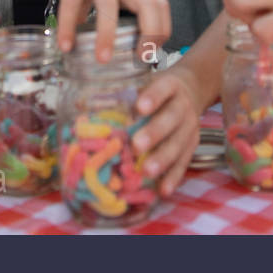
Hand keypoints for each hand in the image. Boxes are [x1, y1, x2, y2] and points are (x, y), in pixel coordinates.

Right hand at [42, 0, 169, 60]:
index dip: (161, 30)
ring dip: (108, 34)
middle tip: (139, 61)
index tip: (148, 54)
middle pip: (149, 5)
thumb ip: (88, 6)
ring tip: (102, 60)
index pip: (159, 6)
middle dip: (150, 35)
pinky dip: (68, 23)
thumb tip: (80, 29)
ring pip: (110, 4)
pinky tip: (64, 44)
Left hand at [132, 65, 199, 196]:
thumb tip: (80, 104)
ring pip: (179, 143)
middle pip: (171, 118)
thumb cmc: (158, 91)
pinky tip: (162, 190)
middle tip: (136, 145)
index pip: (163, 89)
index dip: (153, 97)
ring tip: (146, 171)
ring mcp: (190, 127)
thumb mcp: (145, 82)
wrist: (190, 92)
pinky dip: (173, 177)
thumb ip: (120, 94)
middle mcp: (183, 106)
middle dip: (154, 133)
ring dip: (162, 159)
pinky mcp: (192, 146)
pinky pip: (183, 162)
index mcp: (170, 86)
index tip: (139, 107)